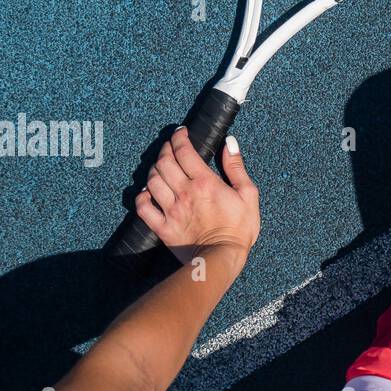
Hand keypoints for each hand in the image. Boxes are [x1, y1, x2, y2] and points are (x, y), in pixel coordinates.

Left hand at [135, 126, 259, 267]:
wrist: (221, 258)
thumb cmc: (239, 227)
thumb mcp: (248, 194)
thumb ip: (236, 167)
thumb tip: (229, 143)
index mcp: (204, 181)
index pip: (185, 151)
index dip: (180, 138)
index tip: (181, 132)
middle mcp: (183, 192)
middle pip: (164, 162)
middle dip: (165, 149)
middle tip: (170, 146)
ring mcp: (170, 210)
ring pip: (152, 181)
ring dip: (154, 169)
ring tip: (160, 166)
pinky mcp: (162, 227)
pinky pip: (143, 208)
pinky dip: (141, 197)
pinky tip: (146, 193)